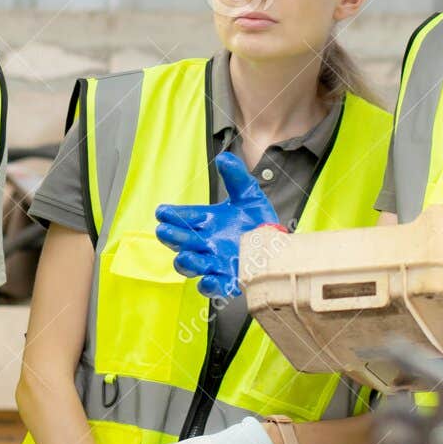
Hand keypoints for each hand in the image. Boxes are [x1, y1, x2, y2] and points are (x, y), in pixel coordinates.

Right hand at [153, 152, 281, 298]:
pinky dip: (209, 284)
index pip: (184, 218)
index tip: (161, 211)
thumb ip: (236, 177)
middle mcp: (206, 243)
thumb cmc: (259, 219)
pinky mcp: (230, 279)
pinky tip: (207, 278)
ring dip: (186, 262)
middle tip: (163, 230)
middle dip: (172, 237)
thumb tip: (223, 157)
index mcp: (206, 222)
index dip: (171, 215)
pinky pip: (215, 286)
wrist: (281, 243)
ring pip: (193, 266)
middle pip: (182, 242)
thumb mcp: (248, 194)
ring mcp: (216, 262)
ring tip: (185, 256)